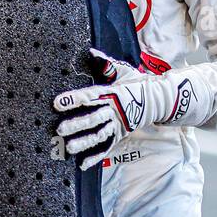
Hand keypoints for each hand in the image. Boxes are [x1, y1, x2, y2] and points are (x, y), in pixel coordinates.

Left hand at [52, 49, 171, 170]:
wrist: (159, 100)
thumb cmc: (136, 84)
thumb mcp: (123, 72)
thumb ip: (106, 64)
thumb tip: (92, 52)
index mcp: (111, 93)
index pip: (89, 96)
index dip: (73, 100)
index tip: (57, 103)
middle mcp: (113, 110)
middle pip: (93, 118)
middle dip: (76, 124)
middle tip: (60, 129)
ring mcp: (118, 124)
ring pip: (99, 135)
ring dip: (84, 142)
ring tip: (69, 148)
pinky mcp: (121, 135)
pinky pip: (107, 147)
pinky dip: (95, 156)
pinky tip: (82, 164)